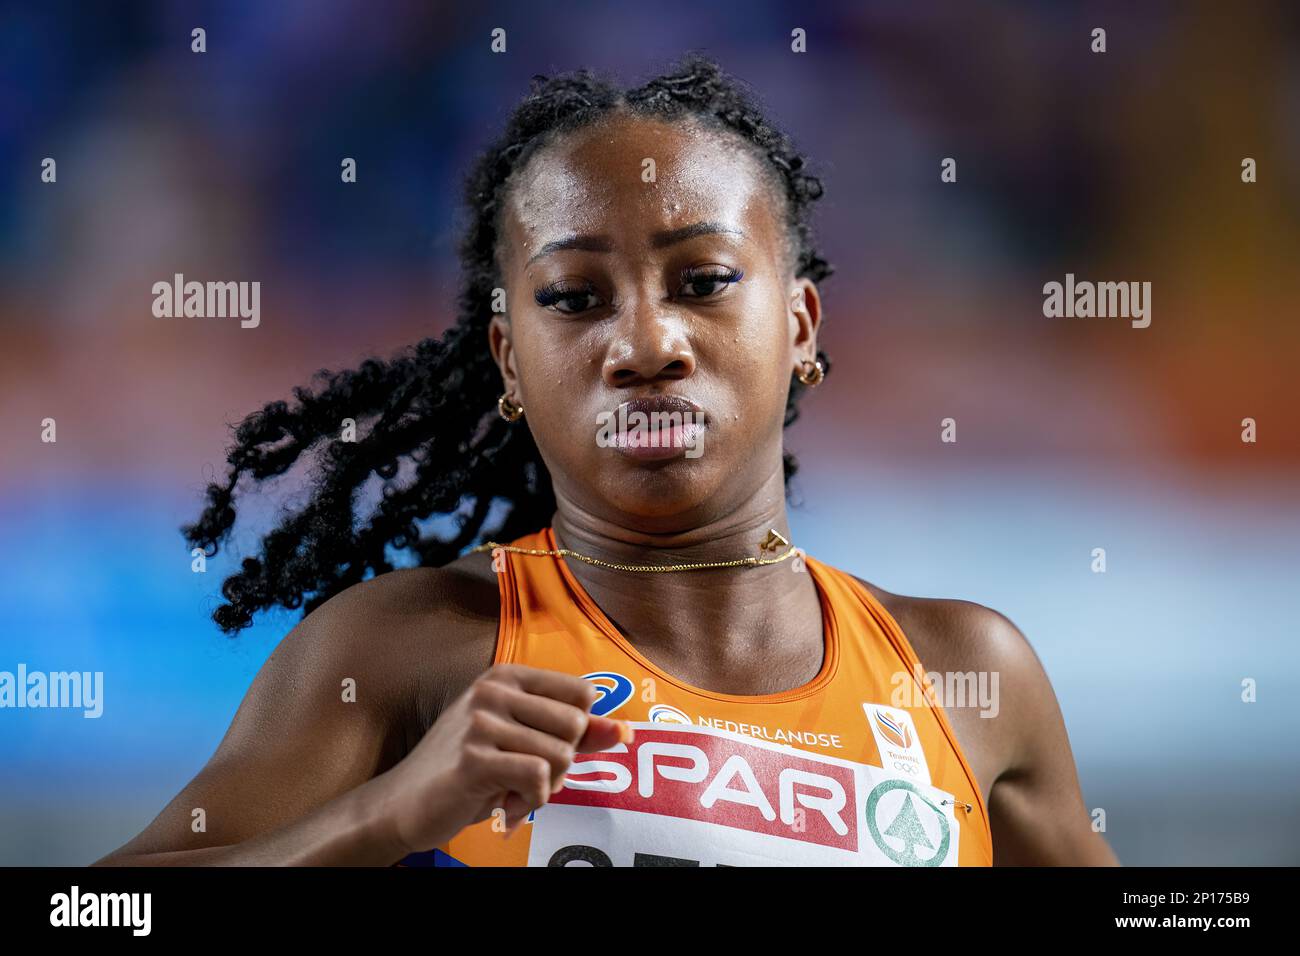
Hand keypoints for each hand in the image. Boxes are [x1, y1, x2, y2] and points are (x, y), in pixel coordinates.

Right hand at [379, 663, 631, 854]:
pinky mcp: (473, 758)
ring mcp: (480, 721)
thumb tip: (624, 732)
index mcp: (506, 676)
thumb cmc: (470, 771)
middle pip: (576, 727)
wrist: (405, 803)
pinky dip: (532, 802)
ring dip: (544, 789)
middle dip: (563, 765)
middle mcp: (493, 690)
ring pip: (560, 757)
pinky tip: (506, 804)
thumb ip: (573, 734)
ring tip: (511, 791)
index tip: (545, 750)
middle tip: (528, 778)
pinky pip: (538, 778)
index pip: (583, 694)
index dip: (576, 733)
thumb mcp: (522, 742)